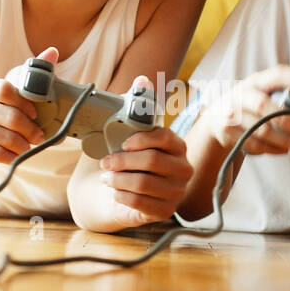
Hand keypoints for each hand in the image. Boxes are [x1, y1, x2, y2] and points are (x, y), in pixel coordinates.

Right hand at [0, 45, 57, 181]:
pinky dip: (11, 157)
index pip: (5, 89)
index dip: (25, 103)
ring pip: (6, 138)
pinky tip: (13, 157)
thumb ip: (27, 79)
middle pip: (10, 116)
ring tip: (25, 148)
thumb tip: (52, 52)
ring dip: (23, 146)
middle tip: (38, 137)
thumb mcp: (1, 101)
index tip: (35, 115)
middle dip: (30, 130)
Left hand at [97, 76, 192, 222]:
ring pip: (142, 184)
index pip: (165, 138)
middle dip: (122, 161)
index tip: (123, 143)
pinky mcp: (165, 211)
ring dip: (118, 180)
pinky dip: (120, 196)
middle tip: (105, 162)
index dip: (141, 140)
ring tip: (107, 177)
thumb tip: (142, 79)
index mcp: (178, 146)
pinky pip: (139, 204)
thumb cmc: (132, 158)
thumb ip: (139, 105)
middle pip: (152, 162)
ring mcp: (176, 192)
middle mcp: (183, 169)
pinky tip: (115, 191)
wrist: (128, 191)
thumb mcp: (133, 133)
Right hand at [201, 65, 289, 155]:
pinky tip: (284, 150)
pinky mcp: (228, 132)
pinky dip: (271, 149)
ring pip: (259, 129)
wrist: (218, 118)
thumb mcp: (269, 95)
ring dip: (283, 140)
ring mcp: (232, 114)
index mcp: (257, 81)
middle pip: (262, 105)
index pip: (276, 75)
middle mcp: (242, 94)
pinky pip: (252, 143)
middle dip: (285, 118)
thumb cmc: (252, 104)